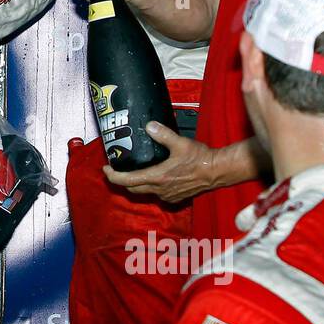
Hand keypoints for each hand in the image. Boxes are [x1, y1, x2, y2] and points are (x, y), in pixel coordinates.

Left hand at [102, 121, 216, 203]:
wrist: (217, 171)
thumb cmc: (200, 158)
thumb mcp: (180, 142)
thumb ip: (163, 134)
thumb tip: (149, 126)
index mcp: (158, 177)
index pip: (128, 181)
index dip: (113, 176)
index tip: (106, 169)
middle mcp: (160, 190)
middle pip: (133, 189)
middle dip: (121, 180)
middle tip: (116, 169)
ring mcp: (168, 195)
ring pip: (145, 192)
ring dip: (136, 183)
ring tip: (133, 171)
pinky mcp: (175, 197)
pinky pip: (157, 193)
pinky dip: (150, 186)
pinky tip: (153, 176)